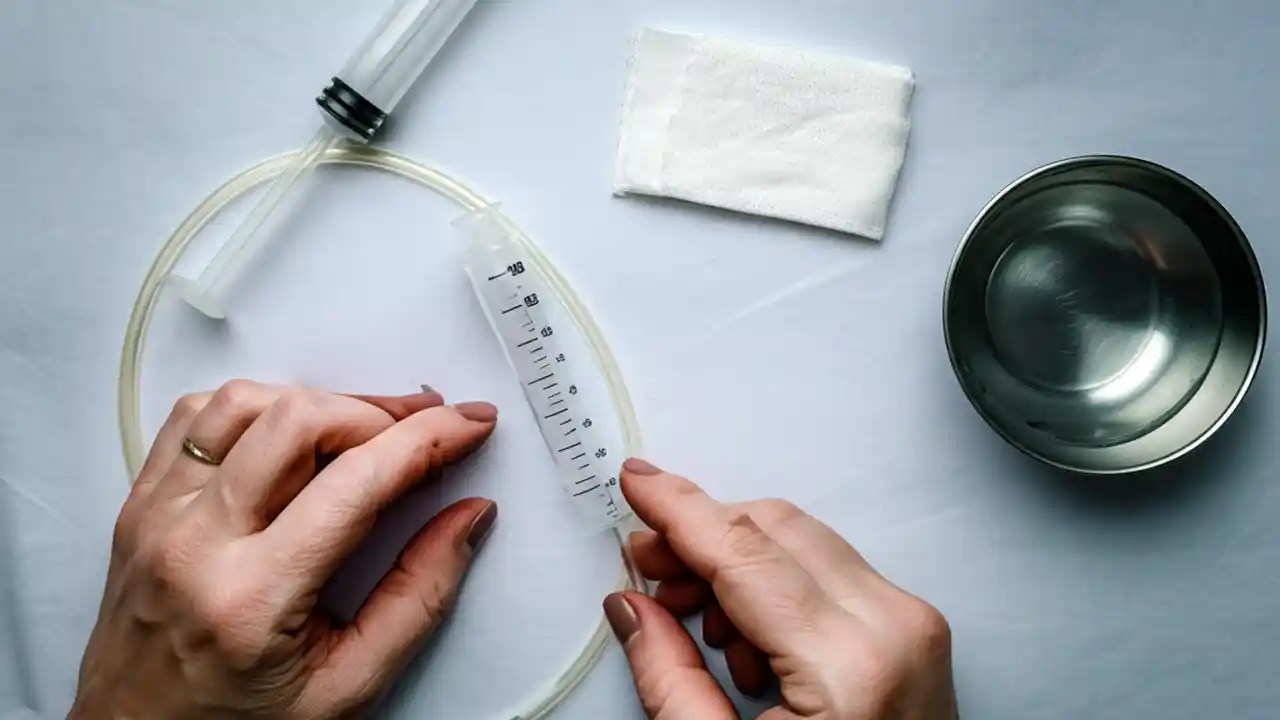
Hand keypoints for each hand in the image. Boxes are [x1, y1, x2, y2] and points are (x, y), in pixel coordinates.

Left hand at [73, 381, 499, 718]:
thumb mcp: (350, 686)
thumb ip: (419, 596)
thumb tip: (467, 518)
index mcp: (253, 600)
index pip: (357, 482)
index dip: (428, 440)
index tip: (468, 425)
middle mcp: (194, 546)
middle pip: (297, 420)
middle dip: (377, 413)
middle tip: (421, 431)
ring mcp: (157, 518)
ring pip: (243, 403)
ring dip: (316, 404)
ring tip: (357, 434)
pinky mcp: (139, 506)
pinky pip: (194, 417)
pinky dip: (253, 409)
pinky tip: (286, 436)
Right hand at [606, 459, 957, 719]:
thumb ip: (670, 678)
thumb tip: (633, 606)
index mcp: (850, 667)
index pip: (744, 551)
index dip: (680, 510)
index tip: (638, 483)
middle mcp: (894, 629)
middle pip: (774, 528)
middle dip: (700, 537)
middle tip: (646, 566)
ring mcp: (913, 625)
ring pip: (802, 542)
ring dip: (735, 566)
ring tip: (696, 626)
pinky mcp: (914, 631)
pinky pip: (829, 572)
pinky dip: (775, 589)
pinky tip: (748, 646)